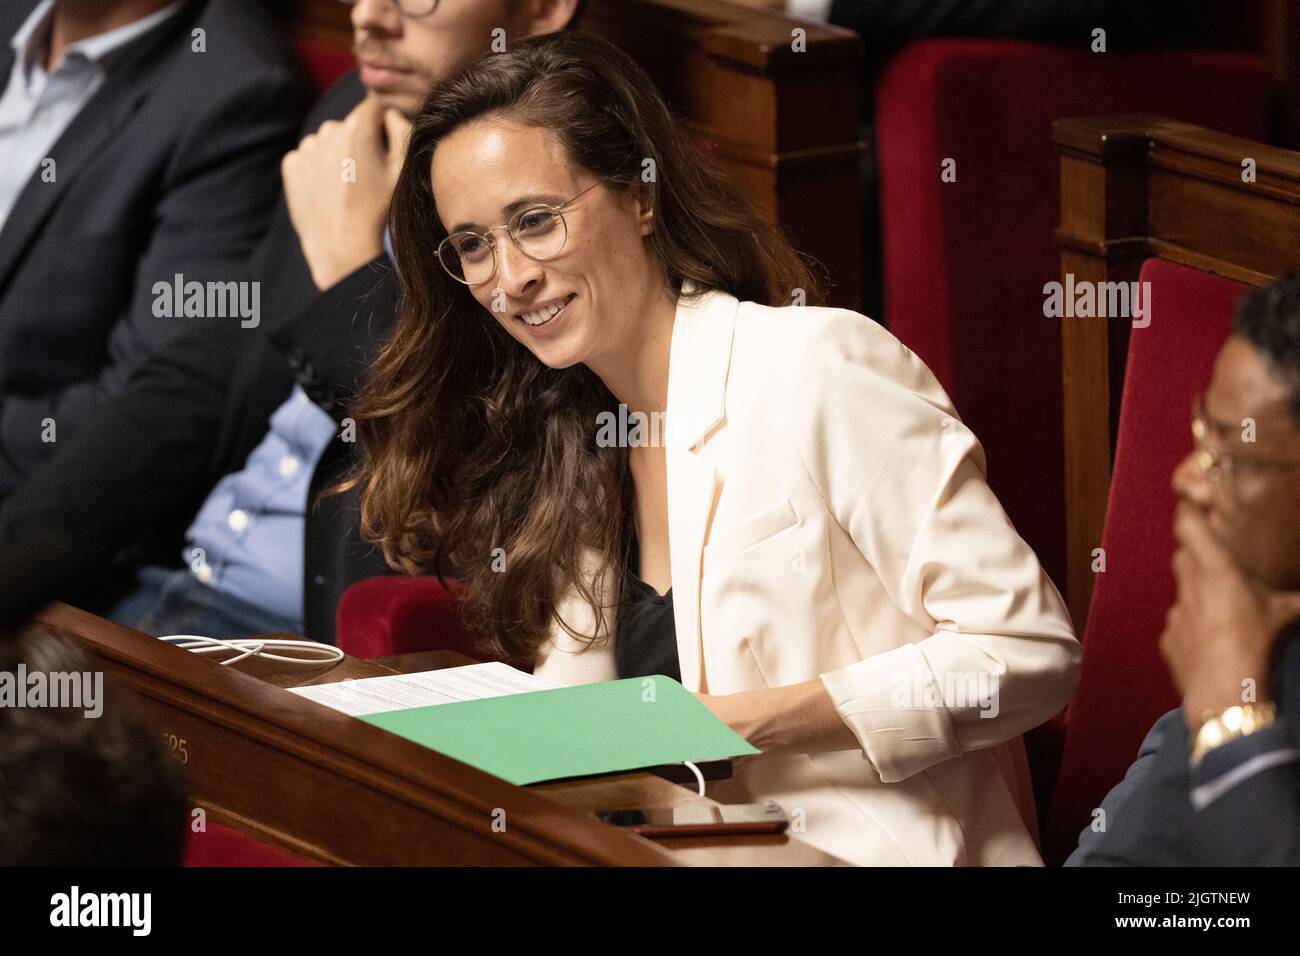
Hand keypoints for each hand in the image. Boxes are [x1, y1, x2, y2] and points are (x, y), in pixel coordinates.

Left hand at [281, 96, 411, 290]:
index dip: (383, 123)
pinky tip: (329, 191)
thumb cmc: (380, 212)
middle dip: (359, 140)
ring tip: (348, 185)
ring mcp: (307, 149)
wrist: (344, 249)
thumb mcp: (403, 172)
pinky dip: (317, 167)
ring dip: (336, 153)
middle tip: (368, 174)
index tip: (386, 146)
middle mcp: (329, 132)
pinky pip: (308, 156)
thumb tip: (389, 113)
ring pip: (327, 140)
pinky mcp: (291, 166)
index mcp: (358, 128)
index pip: (373, 106)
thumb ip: (402, 131)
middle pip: (349, 124)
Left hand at [1160, 502, 1299, 726]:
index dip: (1187, 515)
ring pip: (1181, 589)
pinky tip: (1210, 637)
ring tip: (1219, 603)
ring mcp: (1175, 612)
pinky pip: (1178, 623)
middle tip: (1217, 558)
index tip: (1191, 505)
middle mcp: (1190, 585)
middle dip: (1196, 554)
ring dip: (1196, 590)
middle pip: (1183, 555)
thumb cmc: (1255, 645)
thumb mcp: (1284, 616)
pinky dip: (1191, 624)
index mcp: (1216, 570)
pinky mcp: (1168, 637)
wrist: (1222, 691)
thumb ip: (1298, 599)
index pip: (1188, 527)